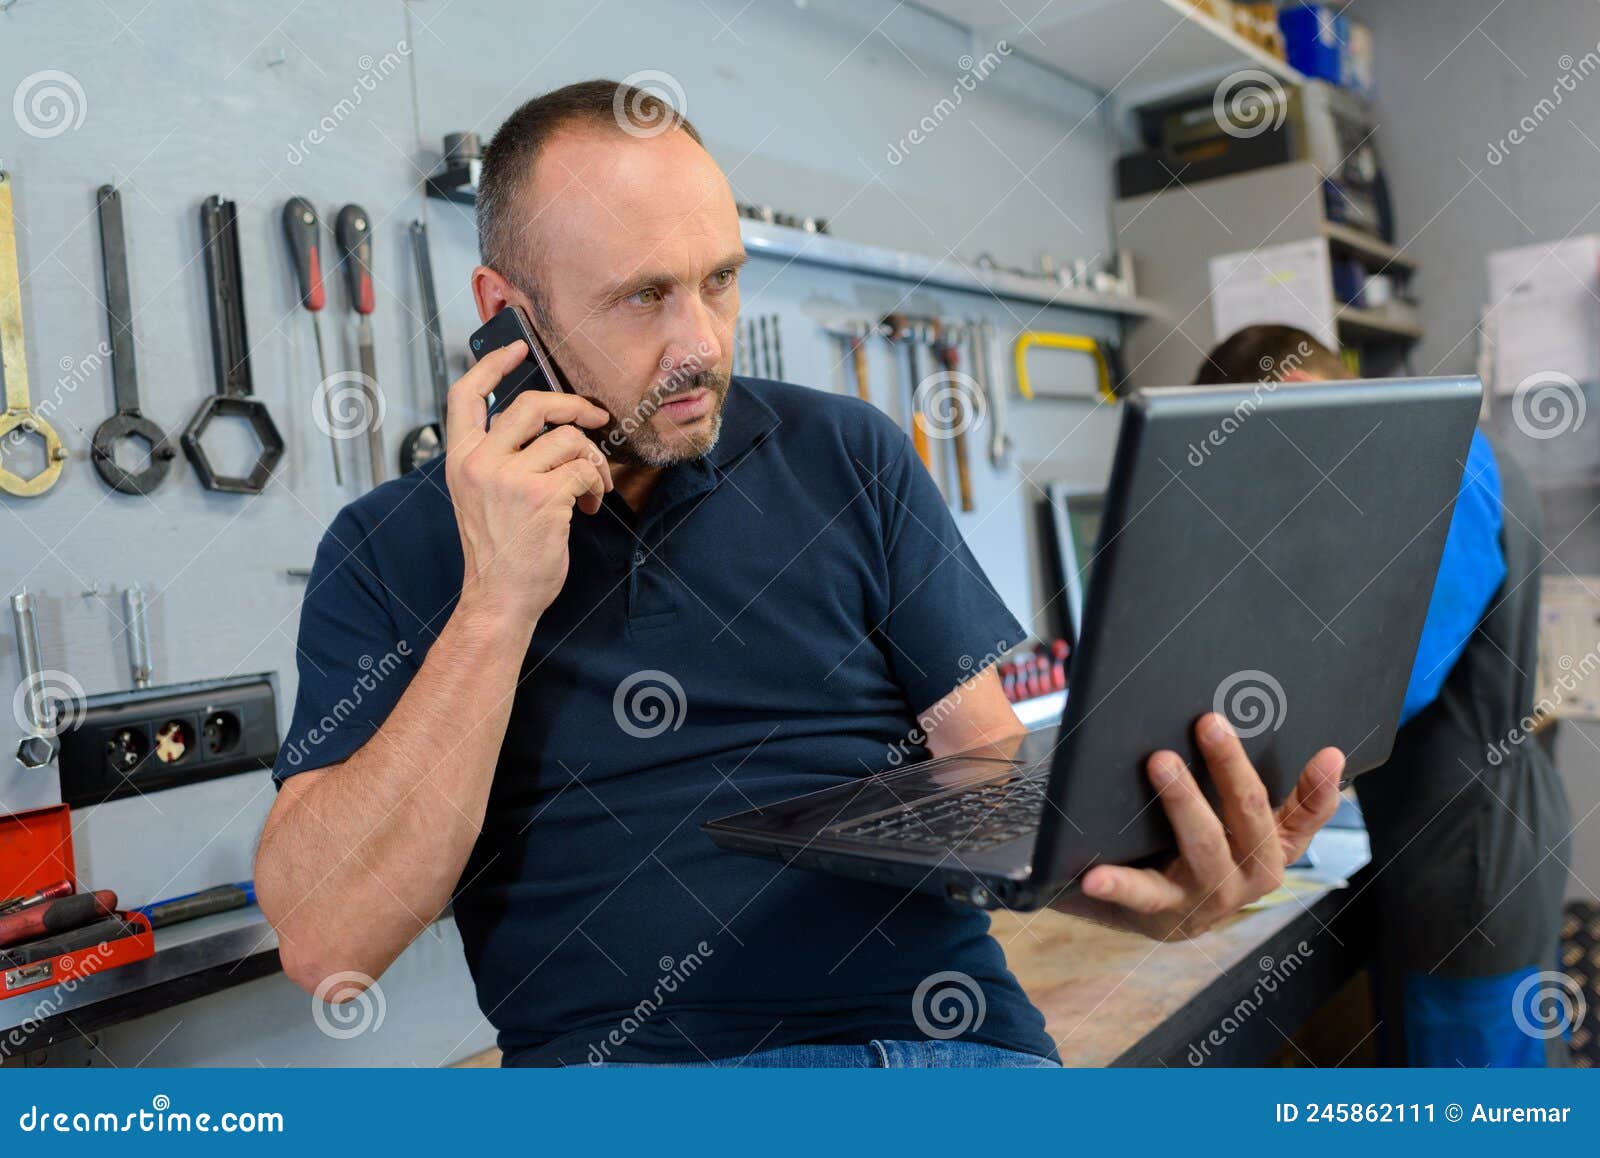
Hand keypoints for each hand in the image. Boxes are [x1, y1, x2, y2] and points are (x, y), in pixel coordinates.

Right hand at [444, 341, 613, 629]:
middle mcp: (479, 463)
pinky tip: (587, 507)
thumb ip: (499, 457)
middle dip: (573, 407)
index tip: (517, 348)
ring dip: (592, 461)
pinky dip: (595, 486)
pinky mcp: (542, 497)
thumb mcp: (482, 495)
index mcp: (460, 459)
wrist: (499, 598)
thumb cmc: (497, 551)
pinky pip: (583, 470)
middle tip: (595, 418)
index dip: (493, 365)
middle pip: (532, 404)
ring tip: (591, 487)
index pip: (465, 395)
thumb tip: (543, 424)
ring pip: (568, 438)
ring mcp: (509, 479)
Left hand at [1049, 713, 1343, 939]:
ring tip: (1160, 762)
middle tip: (1209, 723)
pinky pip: (1141, 894)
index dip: (1319, 788)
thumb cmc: (1199, 848)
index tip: (1328, 753)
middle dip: (1230, 769)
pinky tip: (1093, 876)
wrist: (1154, 914)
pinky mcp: (1162, 913)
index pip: (1307, 816)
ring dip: (1184, 802)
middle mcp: (1251, 877)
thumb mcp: (1237, 819)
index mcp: (1274, 849)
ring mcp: (1208, 898)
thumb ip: (1255, 784)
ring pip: (1204, 847)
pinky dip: (1117, 884)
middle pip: (1249, 818)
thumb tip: (1304, 742)